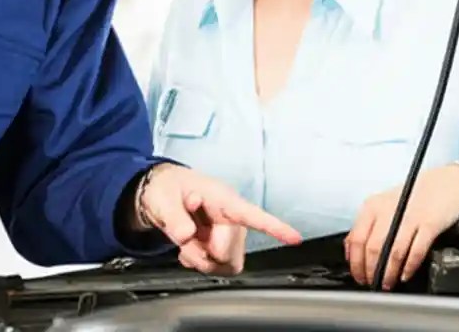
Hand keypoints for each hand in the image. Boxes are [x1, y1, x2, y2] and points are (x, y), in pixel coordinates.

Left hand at [134, 164, 301, 274]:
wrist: (163, 195)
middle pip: (228, 253)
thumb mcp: (163, 197)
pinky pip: (218, 269)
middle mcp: (233, 220)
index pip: (252, 214)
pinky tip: (188, 248)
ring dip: (201, 259)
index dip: (275, 227)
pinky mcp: (222, 249)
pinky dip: (198, 263)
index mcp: (223, 200)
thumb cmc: (168, 189)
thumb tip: (186, 236)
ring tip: (186, 241)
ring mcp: (229, 236)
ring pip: (225, 265)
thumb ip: (174, 216)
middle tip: (183, 235)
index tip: (295, 238)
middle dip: (202, 251)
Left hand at [345, 163, 458, 289]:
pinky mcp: (430, 224)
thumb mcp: (384, 206)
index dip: (355, 262)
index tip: (358, 275)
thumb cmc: (414, 197)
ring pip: (392, 252)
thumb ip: (368, 226)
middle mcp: (388, 210)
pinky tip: (405, 275)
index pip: (356, 239)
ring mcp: (410, 217)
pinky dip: (409, 266)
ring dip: (388, 273)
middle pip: (372, 248)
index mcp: (373, 206)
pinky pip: (416, 250)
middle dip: (370, 271)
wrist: (446, 183)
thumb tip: (351, 250)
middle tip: (371, 283)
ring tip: (387, 284)